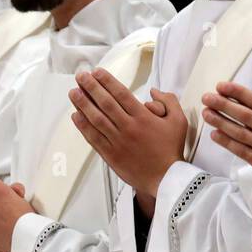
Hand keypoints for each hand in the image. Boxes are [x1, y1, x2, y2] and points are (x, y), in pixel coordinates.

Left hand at [69, 68, 185, 205]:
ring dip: (83, 104)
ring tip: (73, 93)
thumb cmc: (171, 151)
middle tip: (81, 77)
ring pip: (96, 119)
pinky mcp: (111, 155)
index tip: (97, 72)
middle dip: (91, 87)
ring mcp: (118, 142)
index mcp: (143, 117)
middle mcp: (128, 127)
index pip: (121, 93)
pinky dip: (83, 126)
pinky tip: (75, 116)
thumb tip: (154, 91)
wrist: (165, 179)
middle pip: (105, 103)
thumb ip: (169, 101)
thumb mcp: (178, 121)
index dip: (106, 81)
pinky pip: (94, 138)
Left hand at [203, 86, 251, 189]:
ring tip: (205, 113)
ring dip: (220, 121)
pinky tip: (215, 135)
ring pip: (238, 131)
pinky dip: (227, 143)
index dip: (238, 93)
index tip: (222, 86)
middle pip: (242, 114)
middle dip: (222, 104)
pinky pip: (240, 151)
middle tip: (206, 97)